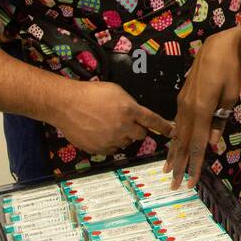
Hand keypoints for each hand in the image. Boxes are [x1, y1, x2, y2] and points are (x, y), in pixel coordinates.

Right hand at [47, 81, 172, 155]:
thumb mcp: (116, 91)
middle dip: (137, 129)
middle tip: (125, 121)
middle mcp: (123, 127)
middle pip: (141, 135)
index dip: (165, 127)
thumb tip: (138, 115)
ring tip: (107, 124)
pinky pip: (113, 149)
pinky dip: (110, 143)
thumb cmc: (90, 93)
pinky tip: (99, 132)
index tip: (173, 132)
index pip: (153, 121)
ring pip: (126, 142)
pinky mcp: (100, 149)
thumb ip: (130, 104)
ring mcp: (112, 139)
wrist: (66, 104)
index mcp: (129, 110)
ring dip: (123, 136)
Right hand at [168, 31, 240, 188]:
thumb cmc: (229, 71)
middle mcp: (188, 108)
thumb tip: (213, 144)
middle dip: (179, 165)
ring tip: (167, 171)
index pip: (197, 143)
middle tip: (174, 185)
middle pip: (183, 142)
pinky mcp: (182, 99)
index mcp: (201, 109)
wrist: (217, 47)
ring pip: (176, 134)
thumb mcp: (231, 97)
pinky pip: (177, 123)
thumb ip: (220, 121)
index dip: (195, 164)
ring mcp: (182, 103)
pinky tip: (173, 147)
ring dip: (173, 154)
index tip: (192, 182)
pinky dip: (174, 138)